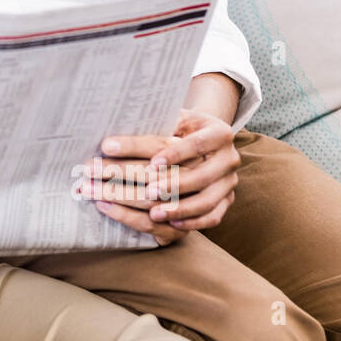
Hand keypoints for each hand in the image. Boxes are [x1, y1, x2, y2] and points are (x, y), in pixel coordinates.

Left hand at [78, 109, 240, 244]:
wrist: (205, 140)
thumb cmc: (180, 127)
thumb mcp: (173, 118)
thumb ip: (154, 124)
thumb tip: (111, 142)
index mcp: (218, 133)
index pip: (196, 144)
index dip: (174, 154)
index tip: (151, 163)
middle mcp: (228, 159)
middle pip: (196, 176)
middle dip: (166, 185)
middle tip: (140, 191)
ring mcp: (229, 184)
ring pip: (204, 201)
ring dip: (177, 208)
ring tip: (151, 212)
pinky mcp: (225, 203)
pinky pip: (211, 217)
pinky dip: (189, 221)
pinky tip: (165, 220)